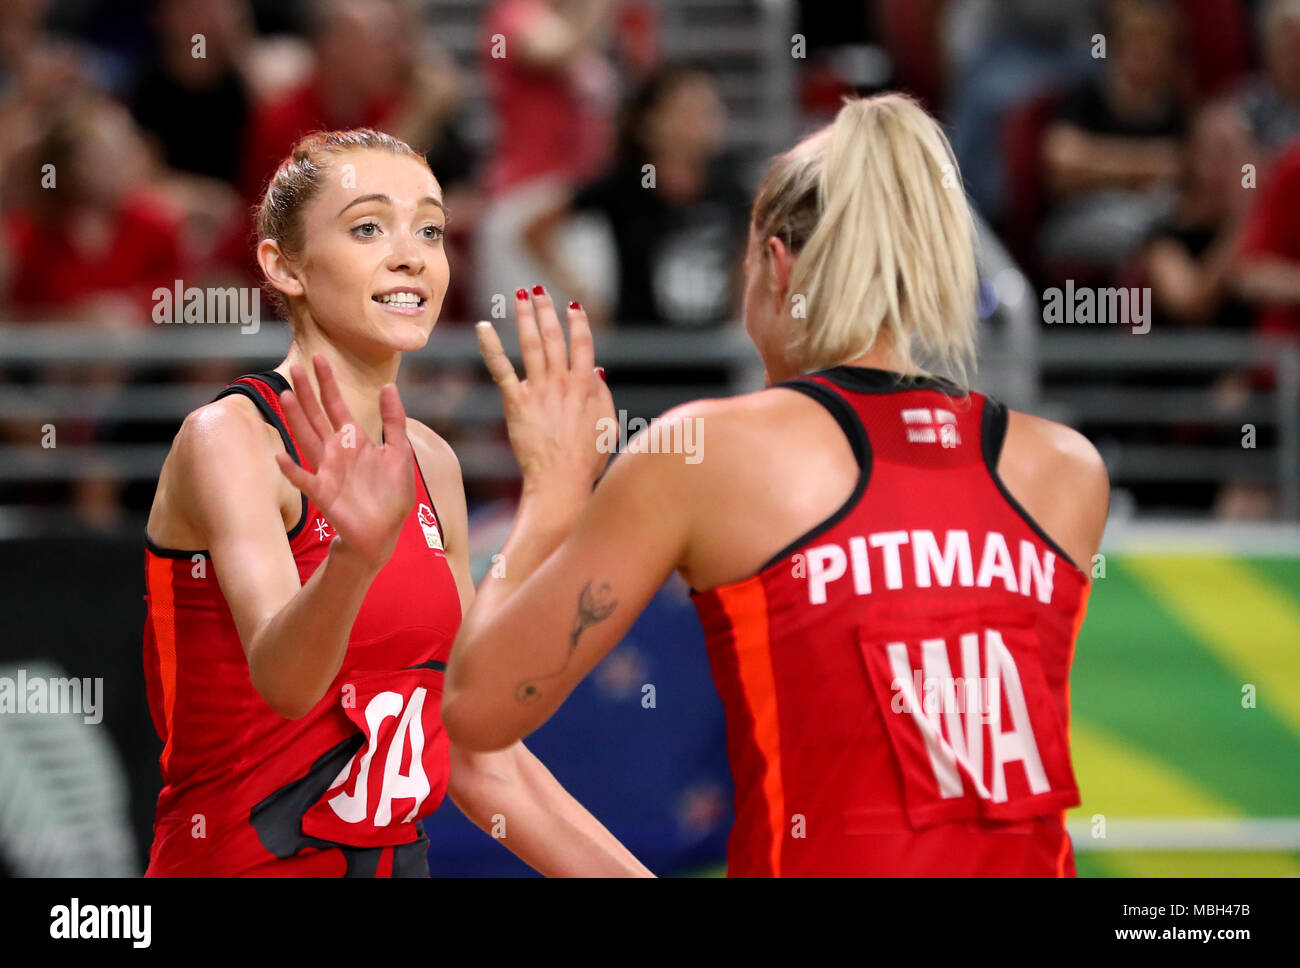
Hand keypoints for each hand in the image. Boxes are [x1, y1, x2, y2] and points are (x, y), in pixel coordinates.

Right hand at [275, 355, 414, 570]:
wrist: (384, 532)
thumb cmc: (391, 495)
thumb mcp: (400, 453)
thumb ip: (394, 421)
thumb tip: (389, 386)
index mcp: (354, 440)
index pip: (337, 405)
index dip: (327, 382)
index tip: (319, 358)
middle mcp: (336, 451)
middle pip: (316, 416)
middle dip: (306, 392)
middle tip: (293, 367)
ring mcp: (326, 470)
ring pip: (306, 438)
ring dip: (296, 419)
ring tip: (284, 395)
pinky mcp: (322, 493)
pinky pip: (303, 478)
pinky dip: (291, 469)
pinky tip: (279, 455)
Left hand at [477, 287, 614, 495]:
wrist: (560, 480)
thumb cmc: (586, 460)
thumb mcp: (607, 425)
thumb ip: (602, 396)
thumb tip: (599, 371)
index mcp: (585, 387)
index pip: (583, 345)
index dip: (578, 323)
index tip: (573, 306)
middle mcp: (562, 383)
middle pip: (554, 338)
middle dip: (547, 310)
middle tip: (539, 290)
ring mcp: (538, 390)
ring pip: (531, 345)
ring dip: (525, 317)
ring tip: (519, 296)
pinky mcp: (516, 402)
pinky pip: (501, 369)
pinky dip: (491, 346)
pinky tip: (483, 327)